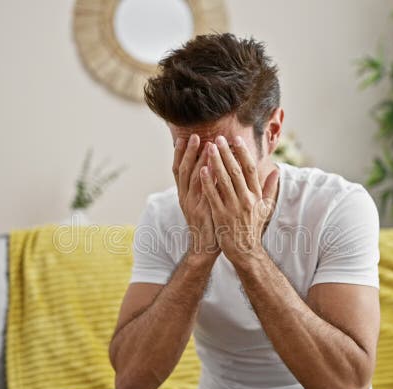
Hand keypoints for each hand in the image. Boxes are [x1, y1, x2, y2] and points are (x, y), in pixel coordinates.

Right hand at [173, 134, 219, 261]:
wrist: (205, 247)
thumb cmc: (208, 223)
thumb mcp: (203, 202)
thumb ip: (205, 186)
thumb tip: (211, 168)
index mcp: (185, 194)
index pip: (179, 170)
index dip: (180, 154)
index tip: (183, 138)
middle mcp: (185, 197)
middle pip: (183, 170)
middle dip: (188, 152)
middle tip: (194, 136)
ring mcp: (192, 204)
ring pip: (193, 177)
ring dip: (199, 160)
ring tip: (207, 145)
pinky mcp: (202, 211)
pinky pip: (204, 191)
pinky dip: (207, 178)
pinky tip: (213, 166)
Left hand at [200, 135, 278, 265]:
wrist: (246, 251)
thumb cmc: (253, 228)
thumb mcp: (265, 208)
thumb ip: (269, 188)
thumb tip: (276, 171)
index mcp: (256, 195)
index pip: (250, 169)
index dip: (243, 153)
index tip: (235, 139)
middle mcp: (246, 199)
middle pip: (236, 171)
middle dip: (226, 153)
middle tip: (218, 138)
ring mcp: (234, 207)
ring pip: (224, 180)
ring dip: (216, 162)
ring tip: (208, 148)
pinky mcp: (222, 216)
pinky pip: (213, 195)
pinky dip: (208, 182)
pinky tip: (201, 170)